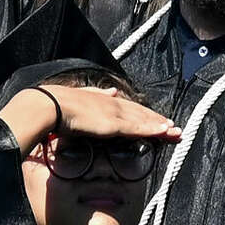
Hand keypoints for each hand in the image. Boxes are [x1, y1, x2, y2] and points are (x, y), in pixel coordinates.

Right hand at [0, 86, 179, 151]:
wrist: (47, 105)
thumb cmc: (56, 103)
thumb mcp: (80, 96)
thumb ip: (97, 93)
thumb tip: (113, 90)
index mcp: (105, 100)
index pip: (131, 108)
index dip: (147, 116)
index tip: (160, 122)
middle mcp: (113, 105)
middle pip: (143, 114)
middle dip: (160, 123)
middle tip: (177, 131)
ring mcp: (114, 114)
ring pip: (144, 121)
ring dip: (162, 128)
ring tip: (177, 134)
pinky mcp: (112, 124)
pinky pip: (137, 128)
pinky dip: (152, 130)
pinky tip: (164, 132)